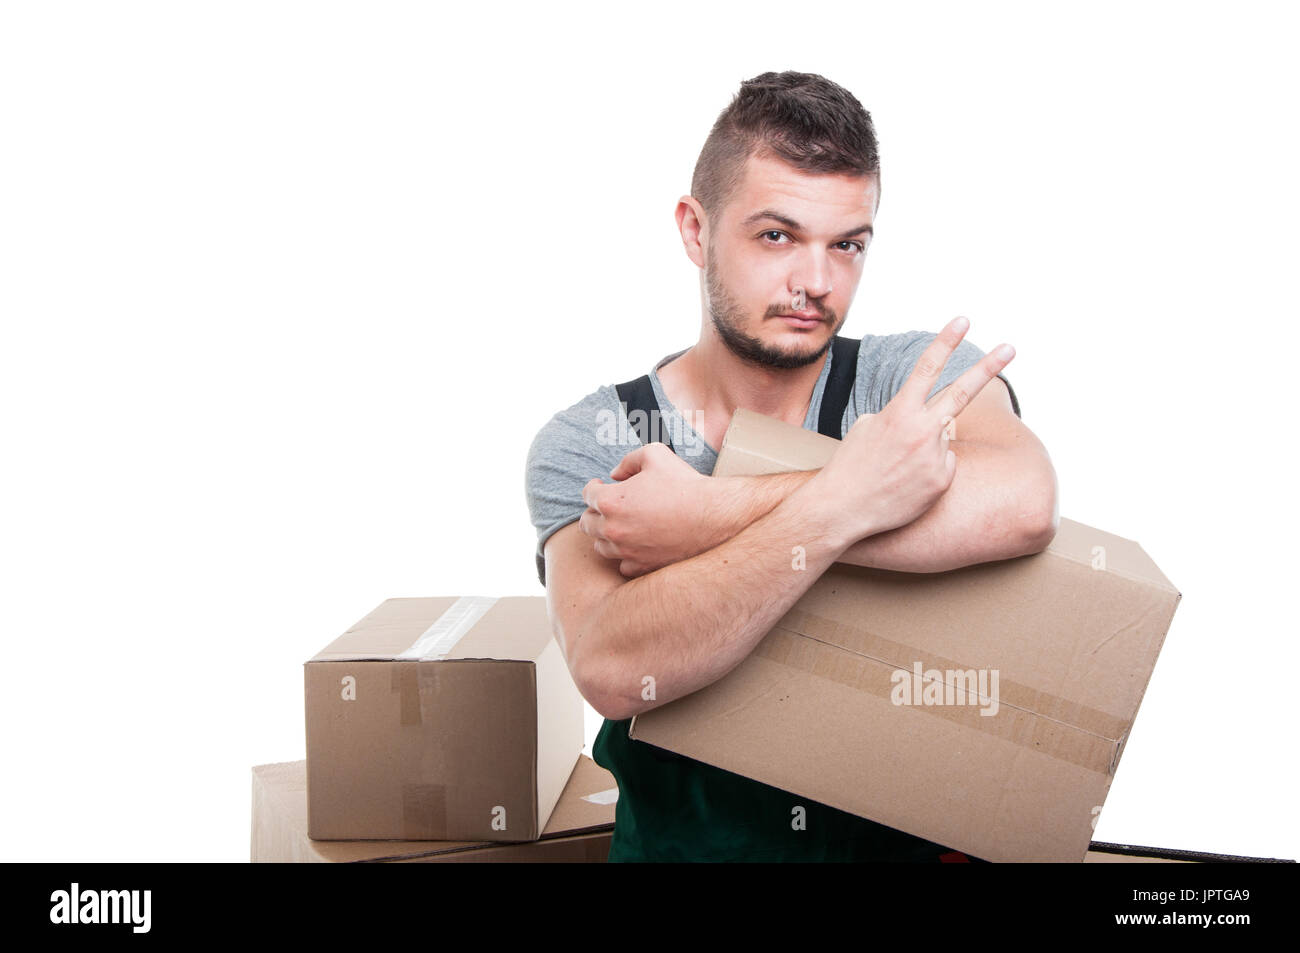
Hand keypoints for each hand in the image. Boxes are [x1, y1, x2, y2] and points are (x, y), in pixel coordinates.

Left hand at [579, 442, 715, 577]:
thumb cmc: (685, 484)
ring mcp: (627, 551)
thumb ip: (628, 460)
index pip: (587, 495)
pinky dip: (626, 557)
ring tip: (620, 527)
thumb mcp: (656, 454)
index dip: (593, 487)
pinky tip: (635, 547)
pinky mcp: (642, 567)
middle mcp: (613, 529)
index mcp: (612, 501)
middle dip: (595, 512)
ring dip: (606, 535)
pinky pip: (623, 565)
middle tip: (608, 507)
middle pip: (587, 524)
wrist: (714, 516)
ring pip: (601, 547)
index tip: (600, 486)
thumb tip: (615, 474)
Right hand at [813, 316, 1014, 541]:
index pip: (927, 368)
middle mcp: (922, 431)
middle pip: (962, 392)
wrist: (843, 508)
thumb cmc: (851, 465)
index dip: (946, 341)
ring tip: (898, 467)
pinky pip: (944, 465)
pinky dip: (929, 470)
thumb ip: (902, 415)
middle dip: (988, 367)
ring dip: (925, 448)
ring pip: (943, 440)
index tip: (963, 321)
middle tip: (1010, 348)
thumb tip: (929, 420)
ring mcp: (935, 457)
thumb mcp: (867, 427)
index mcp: (899, 412)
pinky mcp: (942, 481)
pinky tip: (907, 483)